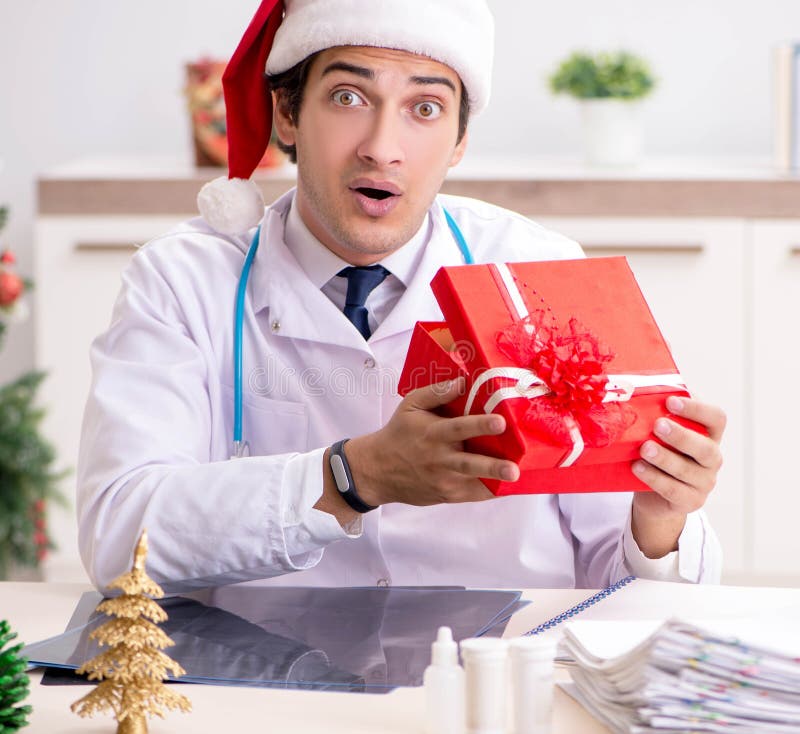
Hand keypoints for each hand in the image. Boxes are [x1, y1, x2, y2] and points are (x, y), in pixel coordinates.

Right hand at [346, 377, 519, 506]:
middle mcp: (438, 458)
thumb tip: (463, 381)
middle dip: (491, 465)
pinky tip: (506, 484)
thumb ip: (437, 392)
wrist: (377, 470)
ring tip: (514, 477)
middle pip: (468, 462)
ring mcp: (443, 480)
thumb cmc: (399, 433)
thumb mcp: (410, 405)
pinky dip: (490, 490)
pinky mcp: (447, 494)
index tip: (500, 422)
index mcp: (432, 433)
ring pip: (473, 481)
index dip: (479, 425)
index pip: (458, 428)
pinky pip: (472, 494)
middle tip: (513, 466)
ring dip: (495, 479)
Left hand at [631, 395, 725, 557]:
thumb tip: (646, 390)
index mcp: (709, 435)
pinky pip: (674, 490)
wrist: (654, 494)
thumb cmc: (661, 452)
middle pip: (706, 448)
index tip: (671, 401)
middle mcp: (712, 459)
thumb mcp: (662, 432)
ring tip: (644, 448)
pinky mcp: (690, 501)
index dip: (697, 409)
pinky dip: (654, 478)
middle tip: (658, 425)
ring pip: (688, 470)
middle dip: (681, 436)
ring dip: (665, 458)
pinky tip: (638, 467)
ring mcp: (704, 482)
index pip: (716, 419)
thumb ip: (662, 411)